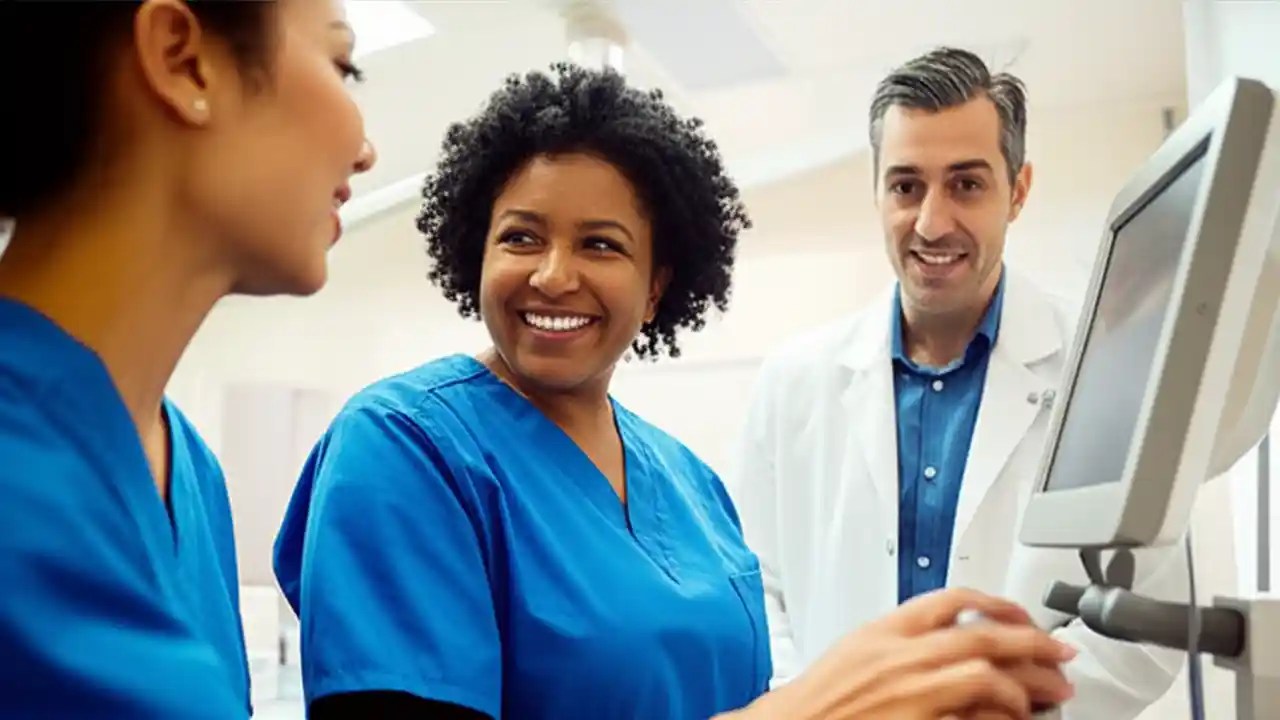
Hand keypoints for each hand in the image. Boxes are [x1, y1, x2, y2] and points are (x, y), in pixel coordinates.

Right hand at [735, 588, 1075, 719]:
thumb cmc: (819, 700)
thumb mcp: (858, 650)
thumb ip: (902, 638)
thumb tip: (949, 635)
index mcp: (887, 630)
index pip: (953, 600)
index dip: (1000, 603)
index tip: (1022, 614)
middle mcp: (902, 657)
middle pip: (984, 635)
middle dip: (1034, 641)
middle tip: (1061, 651)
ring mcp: (912, 693)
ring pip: (988, 674)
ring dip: (1028, 683)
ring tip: (1050, 692)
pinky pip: (975, 716)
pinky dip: (1002, 715)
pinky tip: (1017, 718)